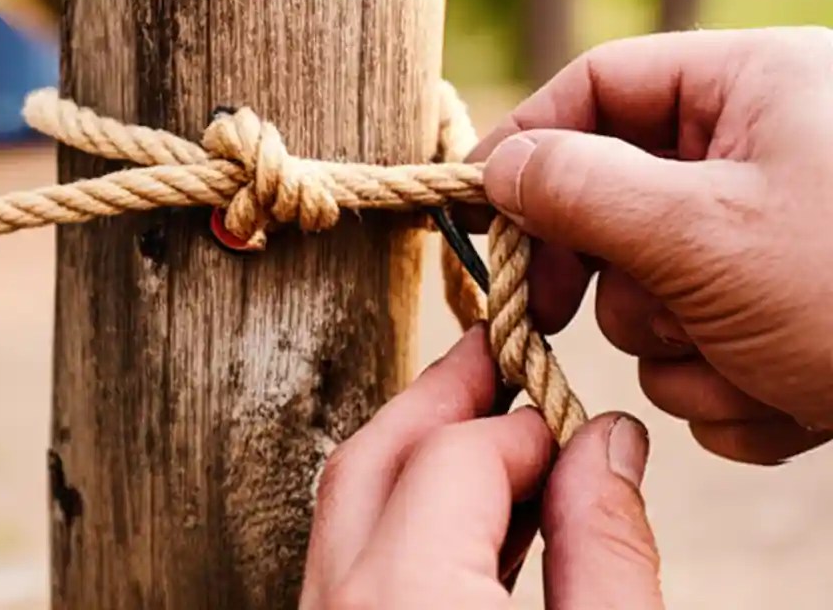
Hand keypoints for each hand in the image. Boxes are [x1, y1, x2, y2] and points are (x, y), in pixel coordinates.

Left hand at [299, 328, 662, 608]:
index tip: (575, 426)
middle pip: (371, 460)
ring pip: (345, 506)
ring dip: (416, 456)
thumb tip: (606, 444)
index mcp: (406, 601)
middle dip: (438, 400)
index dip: (522, 427)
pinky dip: (400, 521)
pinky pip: (346, 560)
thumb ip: (606, 551)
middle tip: (496, 359)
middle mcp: (338, 608)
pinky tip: (467, 525)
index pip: (452, 458)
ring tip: (490, 432)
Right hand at [465, 27, 832, 463]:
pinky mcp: (791, 322)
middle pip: (616, 207)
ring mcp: (777, 248)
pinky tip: (789, 399)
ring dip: (683, 352)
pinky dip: (731, 391)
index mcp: (751, 92)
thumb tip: (499, 167)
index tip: (475, 207)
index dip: (526, 143)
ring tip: (753, 366)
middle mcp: (763, 160)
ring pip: (657, 300)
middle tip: (568, 317)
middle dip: (616, 281)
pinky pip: (708, 354)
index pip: (598, 88)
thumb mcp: (702, 229)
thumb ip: (580, 189)